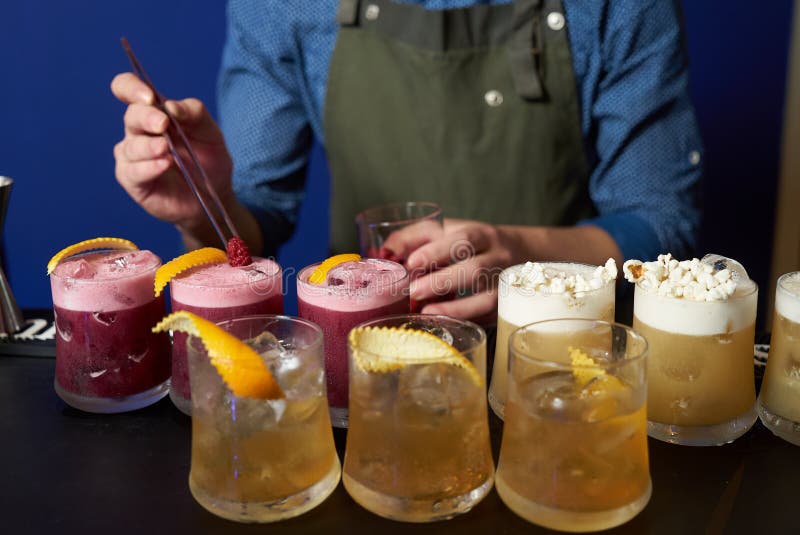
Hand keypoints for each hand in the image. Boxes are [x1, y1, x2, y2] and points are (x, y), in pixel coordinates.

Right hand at [111, 72, 233, 232]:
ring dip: (149, 146)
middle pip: (131, 116)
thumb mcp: (210, 132)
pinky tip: (164, 165)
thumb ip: (194, 113)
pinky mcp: (133, 180)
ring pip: (131, 146)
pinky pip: (133, 171)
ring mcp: (132, 156)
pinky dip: (149, 167)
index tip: (149, 97)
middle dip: (147, 118)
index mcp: (154, 112)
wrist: (214, 195)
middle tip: (164, 124)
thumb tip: (171, 106)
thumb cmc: (208, 159)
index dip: (131, 87)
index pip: (127, 89)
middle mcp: (139, 131)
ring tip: (166, 150)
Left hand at [404, 219, 516, 321]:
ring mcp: (505, 286)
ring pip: (487, 298)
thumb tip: (386, 252)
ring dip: (456, 308)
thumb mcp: (447, 231)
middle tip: (413, 291)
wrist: (519, 253)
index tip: (412, 262)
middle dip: (443, 281)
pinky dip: (465, 320)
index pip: (463, 239)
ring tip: (427, 311)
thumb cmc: (471, 244)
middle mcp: (498, 259)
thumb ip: (414, 236)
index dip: (437, 251)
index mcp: (482, 235)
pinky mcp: (505, 307)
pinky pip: (488, 317)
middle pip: (475, 270)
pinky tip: (445, 322)